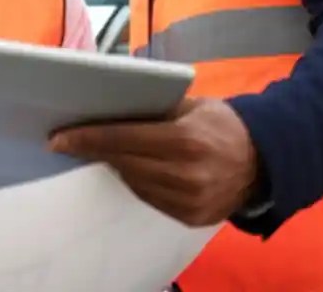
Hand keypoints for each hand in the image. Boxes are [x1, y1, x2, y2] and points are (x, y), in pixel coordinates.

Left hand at [48, 97, 258, 226]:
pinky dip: (136, 181)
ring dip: (113, 166)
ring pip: (133, 182)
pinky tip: (128, 168)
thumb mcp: (192, 106)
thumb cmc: (223, 124)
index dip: (87, 138)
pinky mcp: (189, 217)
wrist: (264, 161)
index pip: (122, 139)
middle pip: (123, 162)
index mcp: (184, 140)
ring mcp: (188, 200)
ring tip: (95, 152)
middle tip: (65, 142)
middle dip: (92, 151)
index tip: (58, 138)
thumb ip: (154, 111)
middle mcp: (185, 174)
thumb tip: (108, 110)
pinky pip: (149, 198)